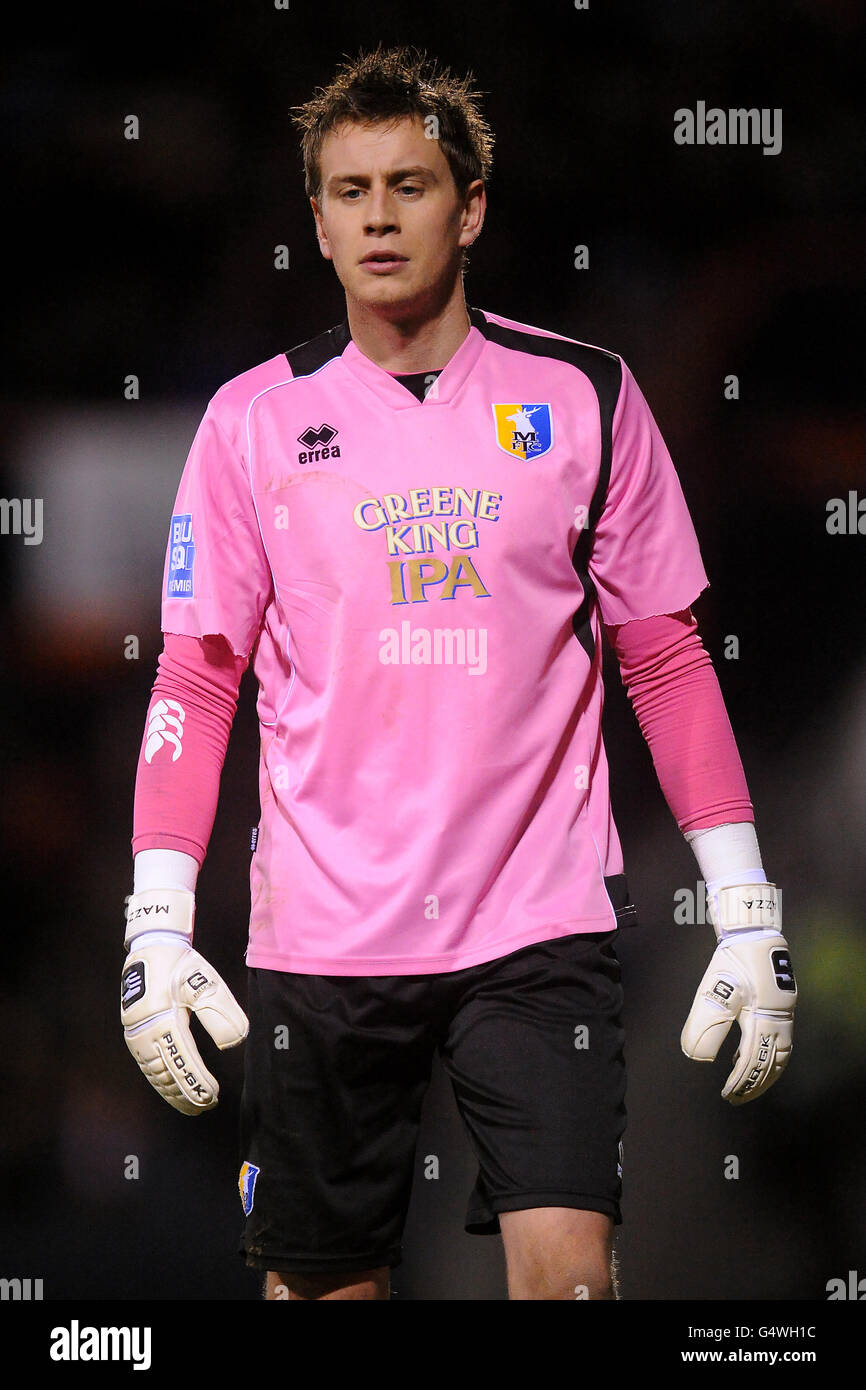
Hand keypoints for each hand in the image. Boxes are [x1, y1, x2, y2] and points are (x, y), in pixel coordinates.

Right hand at [121, 890, 247, 1114]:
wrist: (151, 948)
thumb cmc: (182, 965)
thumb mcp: (206, 982)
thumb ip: (221, 1012)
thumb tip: (235, 1042)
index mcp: (165, 1021)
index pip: (183, 1062)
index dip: (198, 1083)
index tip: (213, 1097)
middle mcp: (146, 1033)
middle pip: (166, 1074)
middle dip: (186, 1094)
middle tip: (206, 1107)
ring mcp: (136, 1036)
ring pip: (154, 1075)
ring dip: (172, 1093)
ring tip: (191, 1106)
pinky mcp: (133, 1035)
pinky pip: (146, 1067)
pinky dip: (159, 1083)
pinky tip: (170, 1090)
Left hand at [680, 884, 795, 1103]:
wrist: (751, 930)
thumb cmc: (732, 960)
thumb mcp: (713, 992)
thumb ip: (705, 1026)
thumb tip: (699, 1058)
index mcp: (765, 1019)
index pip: (754, 1061)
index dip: (741, 1082)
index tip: (727, 1095)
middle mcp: (780, 1019)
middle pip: (773, 1062)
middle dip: (755, 1083)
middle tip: (738, 1098)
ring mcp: (784, 1011)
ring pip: (780, 1053)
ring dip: (764, 1072)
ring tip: (746, 1082)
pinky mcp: (780, 1003)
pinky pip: (779, 1038)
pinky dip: (766, 1053)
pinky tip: (744, 1053)